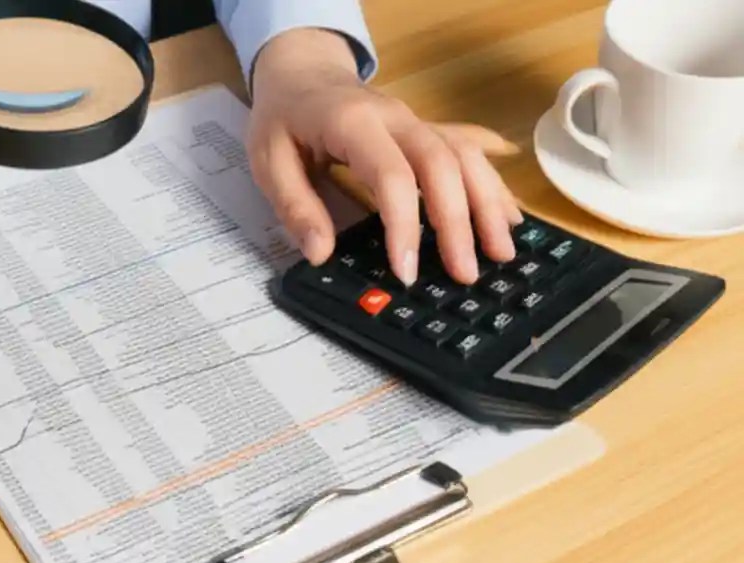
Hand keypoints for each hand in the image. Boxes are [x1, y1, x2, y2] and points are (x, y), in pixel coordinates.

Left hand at [246, 29, 522, 284]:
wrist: (302, 72)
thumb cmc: (283, 119)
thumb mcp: (268, 162)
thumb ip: (295, 207)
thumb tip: (320, 254)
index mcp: (353, 124)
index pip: (392, 176)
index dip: (404, 226)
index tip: (406, 271)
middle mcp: (396, 118)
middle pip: (442, 165)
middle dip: (459, 222)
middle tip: (467, 272)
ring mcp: (416, 121)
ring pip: (465, 156)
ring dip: (488, 203)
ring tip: (503, 252)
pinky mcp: (426, 128)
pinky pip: (469, 150)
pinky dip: (492, 182)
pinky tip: (511, 214)